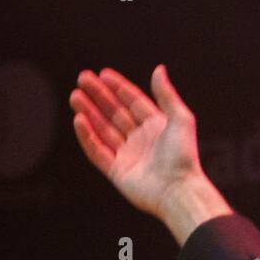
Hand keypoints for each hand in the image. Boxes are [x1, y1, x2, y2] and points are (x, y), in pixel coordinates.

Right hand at [69, 64, 230, 244]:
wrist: (178, 190)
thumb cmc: (184, 156)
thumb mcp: (180, 119)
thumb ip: (166, 94)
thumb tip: (158, 69)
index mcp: (156, 126)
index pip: (132, 102)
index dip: (117, 87)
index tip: (102, 74)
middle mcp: (140, 140)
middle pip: (114, 113)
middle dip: (98, 96)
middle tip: (82, 79)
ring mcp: (127, 156)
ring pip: (103, 130)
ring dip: (88, 112)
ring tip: (75, 96)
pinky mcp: (117, 172)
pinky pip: (97, 151)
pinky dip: (87, 136)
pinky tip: (79, 120)